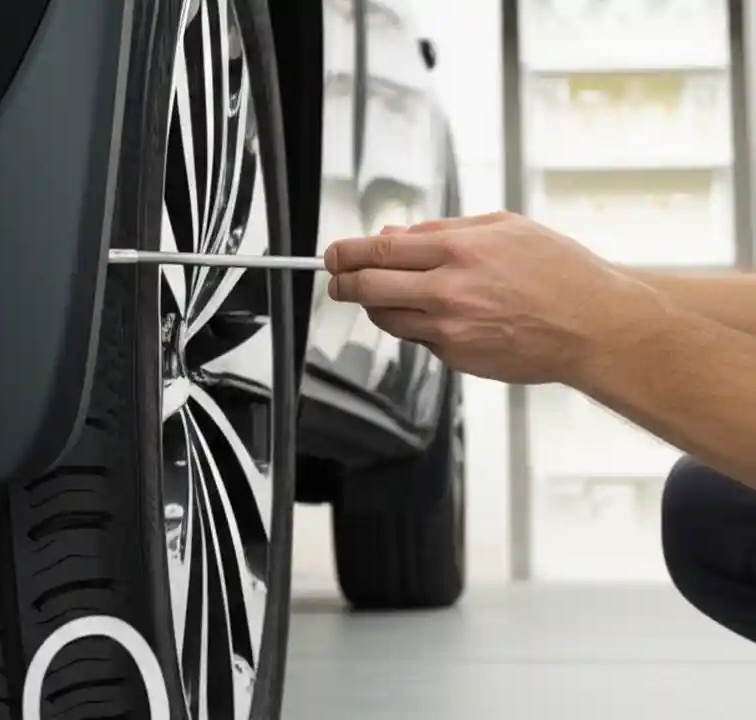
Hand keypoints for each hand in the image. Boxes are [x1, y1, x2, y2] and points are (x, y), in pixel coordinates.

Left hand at [323, 212, 671, 384]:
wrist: (595, 325)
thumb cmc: (558, 271)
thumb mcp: (504, 229)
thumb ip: (442, 231)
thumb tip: (392, 236)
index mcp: (459, 251)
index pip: (380, 250)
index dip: (346, 253)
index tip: (332, 255)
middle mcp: (449, 291)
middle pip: (368, 288)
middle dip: (342, 283)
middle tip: (335, 280)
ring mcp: (450, 329)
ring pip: (387, 318)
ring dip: (376, 306)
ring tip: (386, 294)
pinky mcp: (457, 356)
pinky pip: (419, 339)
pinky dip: (417, 326)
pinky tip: (441, 315)